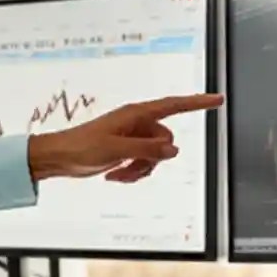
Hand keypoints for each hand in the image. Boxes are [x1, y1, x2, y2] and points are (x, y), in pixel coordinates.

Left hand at [27, 93, 223, 182]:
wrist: (60, 157)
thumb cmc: (82, 146)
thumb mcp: (116, 149)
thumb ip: (146, 149)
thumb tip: (173, 149)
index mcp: (135, 114)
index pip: (174, 105)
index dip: (196, 103)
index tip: (217, 100)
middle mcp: (136, 122)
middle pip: (165, 139)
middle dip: (153, 158)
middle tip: (129, 167)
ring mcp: (132, 137)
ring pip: (155, 154)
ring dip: (141, 169)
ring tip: (119, 175)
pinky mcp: (126, 150)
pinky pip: (143, 163)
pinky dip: (133, 173)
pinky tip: (115, 176)